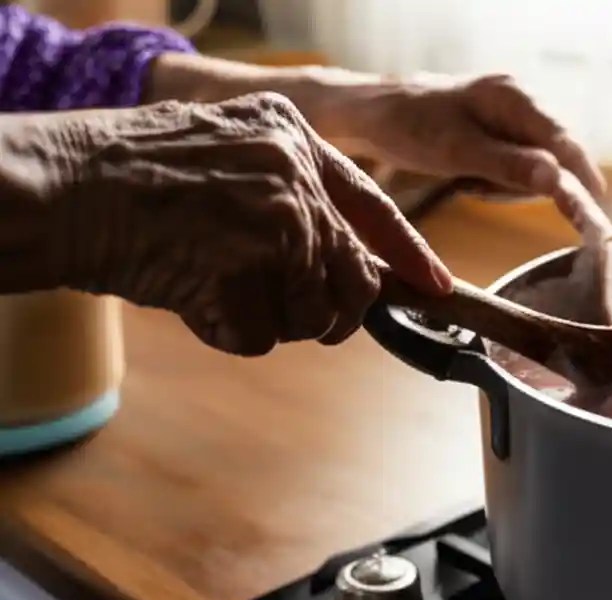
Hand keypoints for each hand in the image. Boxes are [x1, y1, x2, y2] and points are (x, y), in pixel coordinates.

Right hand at [47, 92, 449, 355]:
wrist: (63, 187)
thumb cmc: (132, 176)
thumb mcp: (227, 153)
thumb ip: (290, 194)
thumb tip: (344, 261)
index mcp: (294, 138)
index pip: (373, 205)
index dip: (407, 253)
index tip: (436, 286)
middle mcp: (296, 178)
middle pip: (352, 279)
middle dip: (328, 312)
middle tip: (285, 310)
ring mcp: (276, 224)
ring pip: (311, 315)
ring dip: (268, 320)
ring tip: (214, 284)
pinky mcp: (247, 271)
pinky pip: (260, 338)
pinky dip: (226, 332)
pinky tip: (191, 297)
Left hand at [313, 73, 606, 210]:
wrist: (374, 115)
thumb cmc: (410, 126)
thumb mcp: (456, 151)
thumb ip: (508, 165)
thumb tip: (557, 180)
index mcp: (516, 96)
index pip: (566, 142)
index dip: (583, 177)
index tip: (597, 212)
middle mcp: (523, 103)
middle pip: (555, 159)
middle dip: (525, 185)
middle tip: (478, 188)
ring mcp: (515, 120)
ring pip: (536, 169)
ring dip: (507, 187)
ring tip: (468, 183)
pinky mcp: (505, 137)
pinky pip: (518, 170)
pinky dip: (497, 184)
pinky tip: (468, 180)